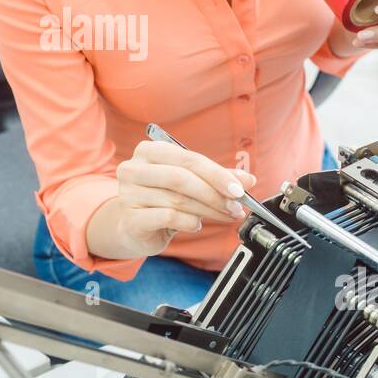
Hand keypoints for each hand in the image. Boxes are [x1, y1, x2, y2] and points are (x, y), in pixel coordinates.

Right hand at [109, 140, 258, 256]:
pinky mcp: (130, 218)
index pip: (188, 159)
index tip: (239, 189)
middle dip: (214, 194)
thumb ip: (216, 178)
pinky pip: (168, 217)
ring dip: (208, 210)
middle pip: (182, 178)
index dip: (217, 174)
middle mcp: (134, 169)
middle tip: (235, 207)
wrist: (133, 227)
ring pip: (178, 200)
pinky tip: (195, 224)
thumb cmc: (161, 200)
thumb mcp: (190, 184)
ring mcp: (128, 193)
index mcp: (149, 151)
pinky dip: (189, 222)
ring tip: (223, 216)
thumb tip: (248, 180)